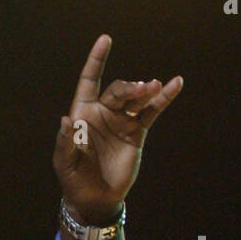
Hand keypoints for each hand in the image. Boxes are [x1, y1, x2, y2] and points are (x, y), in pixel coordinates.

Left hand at [53, 34, 182, 224]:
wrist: (96, 199)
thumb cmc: (74, 180)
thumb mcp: (64, 164)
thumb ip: (65, 143)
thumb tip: (65, 120)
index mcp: (82, 114)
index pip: (89, 81)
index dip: (96, 61)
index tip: (106, 40)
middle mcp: (103, 113)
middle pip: (117, 90)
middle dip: (129, 88)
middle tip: (141, 90)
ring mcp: (121, 121)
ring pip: (137, 99)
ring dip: (146, 92)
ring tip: (154, 88)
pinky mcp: (137, 132)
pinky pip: (152, 112)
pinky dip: (164, 98)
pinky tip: (175, 84)